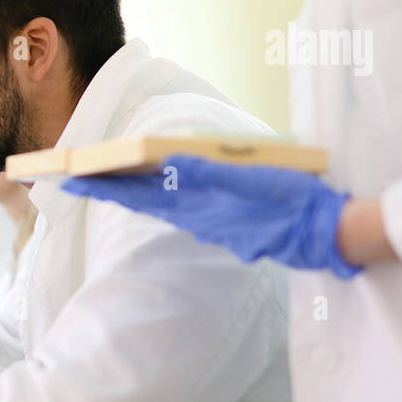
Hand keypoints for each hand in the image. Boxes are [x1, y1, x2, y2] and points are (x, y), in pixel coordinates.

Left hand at [60, 154, 361, 277]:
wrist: (332, 237)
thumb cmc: (296, 205)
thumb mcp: (255, 183)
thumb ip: (212, 173)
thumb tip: (170, 164)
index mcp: (202, 208)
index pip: (140, 194)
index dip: (104, 186)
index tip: (69, 178)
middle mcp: (201, 219)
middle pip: (145, 199)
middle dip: (107, 186)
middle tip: (71, 176)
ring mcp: (214, 224)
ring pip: (162, 206)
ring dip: (132, 192)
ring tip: (102, 179)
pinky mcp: (229, 227)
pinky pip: (185, 211)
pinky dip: (162, 199)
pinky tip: (157, 192)